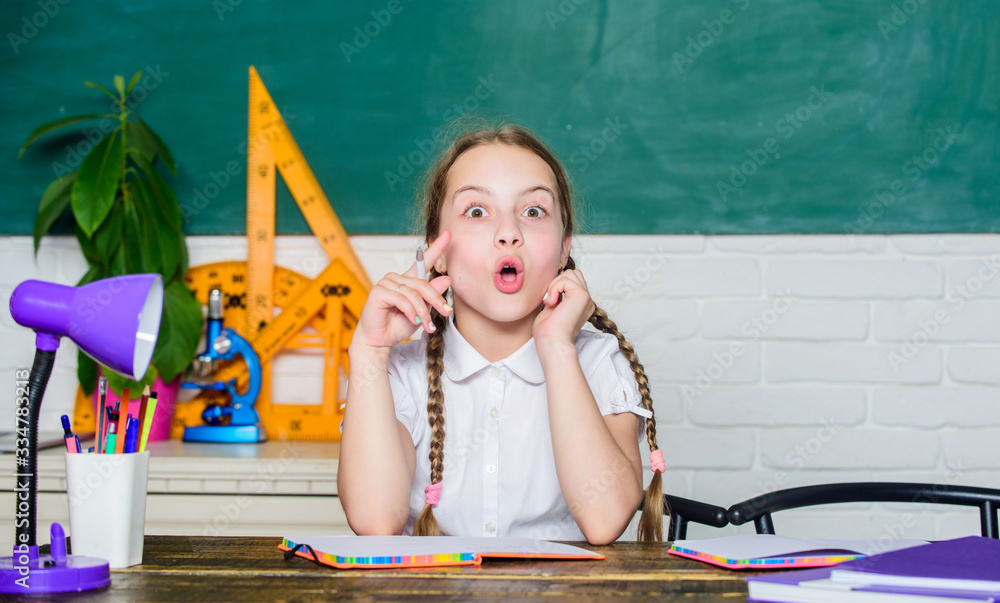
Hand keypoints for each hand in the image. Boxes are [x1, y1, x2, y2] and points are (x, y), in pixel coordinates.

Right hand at [351, 231, 452, 354]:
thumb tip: (447, 279)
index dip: (436, 247)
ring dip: (424, 311)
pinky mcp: (378, 291)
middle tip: (446, 312)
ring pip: (414, 293)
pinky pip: (402, 299)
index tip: (448, 234)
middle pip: (423, 283)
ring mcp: (386, 283)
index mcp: (408, 280)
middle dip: (436, 299)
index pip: (423, 261)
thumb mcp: (422, 311)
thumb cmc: (398, 325)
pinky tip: (412, 320)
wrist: (380, 341)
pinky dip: (410, 311)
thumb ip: (432, 296)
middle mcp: (396, 278)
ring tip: (428, 325)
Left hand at [532, 268, 594, 346]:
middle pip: (573, 273)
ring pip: (570, 273)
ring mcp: (586, 297)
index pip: (573, 280)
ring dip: (555, 284)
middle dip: (558, 282)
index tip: (550, 301)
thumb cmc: (548, 331)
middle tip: (550, 299)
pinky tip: (552, 302)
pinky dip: (554, 288)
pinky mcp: (581, 295)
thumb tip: (554, 284)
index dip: (558, 286)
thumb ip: (557, 295)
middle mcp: (586, 301)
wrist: (552, 341)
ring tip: (551, 300)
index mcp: (581, 304)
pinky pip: (564, 279)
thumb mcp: (552, 308)